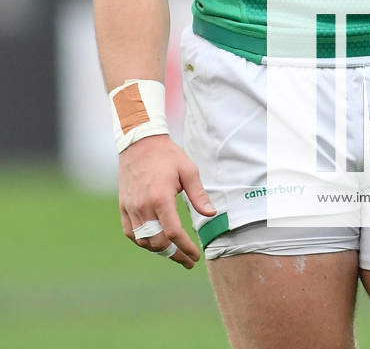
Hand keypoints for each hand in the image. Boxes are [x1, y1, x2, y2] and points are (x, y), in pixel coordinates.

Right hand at [118, 134, 215, 268]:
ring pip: (143, 241)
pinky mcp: (123, 206)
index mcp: (161, 198)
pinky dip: (142, 241)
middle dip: (175, 255)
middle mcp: (143, 206)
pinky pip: (131, 233)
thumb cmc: (168, 155)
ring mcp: (131, 208)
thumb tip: (211, 214)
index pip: (173, 233)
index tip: (195, 257)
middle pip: (158, 242)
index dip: (185, 248)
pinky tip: (154, 242)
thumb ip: (199, 194)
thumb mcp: (188, 170)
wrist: (140, 143)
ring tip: (174, 253)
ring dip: (159, 250)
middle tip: (188, 260)